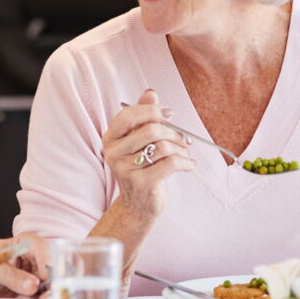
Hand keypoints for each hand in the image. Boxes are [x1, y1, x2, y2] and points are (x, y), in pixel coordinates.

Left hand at [0, 233, 49, 298]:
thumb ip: (11, 276)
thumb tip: (33, 285)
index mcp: (18, 246)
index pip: (37, 246)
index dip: (44, 258)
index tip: (44, 274)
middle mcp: (25, 261)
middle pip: (46, 266)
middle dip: (50, 279)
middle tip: (49, 292)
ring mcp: (25, 278)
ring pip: (43, 284)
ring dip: (46, 293)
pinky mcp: (22, 295)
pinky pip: (35, 298)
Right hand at [103, 90, 193, 219]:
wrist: (138, 205)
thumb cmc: (141, 168)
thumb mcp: (139, 141)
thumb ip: (143, 116)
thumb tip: (150, 93)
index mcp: (110, 138)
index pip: (127, 116)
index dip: (151, 111)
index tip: (170, 114)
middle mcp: (113, 153)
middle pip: (150, 130)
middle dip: (173, 132)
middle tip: (185, 139)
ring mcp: (125, 169)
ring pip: (162, 147)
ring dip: (181, 149)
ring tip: (186, 154)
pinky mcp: (141, 183)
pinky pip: (170, 164)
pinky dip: (185, 162)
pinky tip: (189, 165)